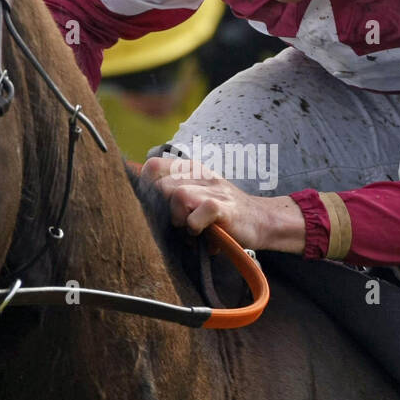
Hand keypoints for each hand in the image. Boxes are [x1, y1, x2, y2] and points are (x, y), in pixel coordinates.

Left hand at [140, 156, 304, 253]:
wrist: (259, 220)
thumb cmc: (222, 212)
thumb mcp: (196, 195)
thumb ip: (171, 195)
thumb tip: (139, 204)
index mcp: (190, 170)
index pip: (152, 166)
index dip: (145, 188)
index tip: (154, 207)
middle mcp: (200, 175)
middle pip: (161, 186)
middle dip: (164, 210)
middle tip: (178, 224)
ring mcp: (214, 190)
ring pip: (178, 196)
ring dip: (179, 219)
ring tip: (190, 229)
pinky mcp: (225, 207)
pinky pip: (201, 212)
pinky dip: (196, 226)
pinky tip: (202, 233)